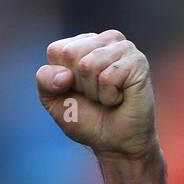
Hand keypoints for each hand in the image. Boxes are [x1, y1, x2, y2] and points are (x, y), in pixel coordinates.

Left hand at [35, 30, 156, 158]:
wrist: (115, 143)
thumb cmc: (86, 119)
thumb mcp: (53, 100)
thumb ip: (45, 80)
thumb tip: (64, 75)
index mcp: (82, 43)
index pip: (56, 51)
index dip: (60, 79)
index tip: (76, 90)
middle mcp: (104, 40)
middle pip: (72, 54)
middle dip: (78, 84)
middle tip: (93, 95)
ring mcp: (123, 48)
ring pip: (89, 65)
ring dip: (94, 92)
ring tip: (107, 96)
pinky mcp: (138, 61)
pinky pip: (108, 77)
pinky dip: (109, 96)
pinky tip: (120, 98)